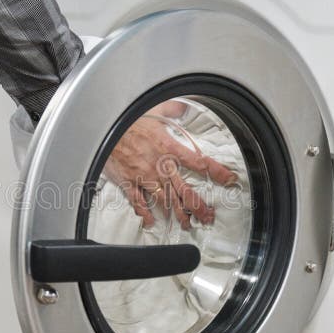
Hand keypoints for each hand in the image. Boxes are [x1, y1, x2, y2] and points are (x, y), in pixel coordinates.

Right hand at [103, 101, 236, 229]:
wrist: (104, 130)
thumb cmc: (128, 121)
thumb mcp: (154, 110)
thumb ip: (172, 110)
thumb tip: (183, 107)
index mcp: (169, 149)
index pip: (199, 162)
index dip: (217, 172)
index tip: (229, 179)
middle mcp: (160, 167)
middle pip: (185, 191)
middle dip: (198, 207)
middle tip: (208, 217)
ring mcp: (145, 178)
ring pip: (166, 201)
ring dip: (177, 215)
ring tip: (187, 225)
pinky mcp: (130, 184)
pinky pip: (139, 203)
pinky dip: (145, 214)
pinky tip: (151, 221)